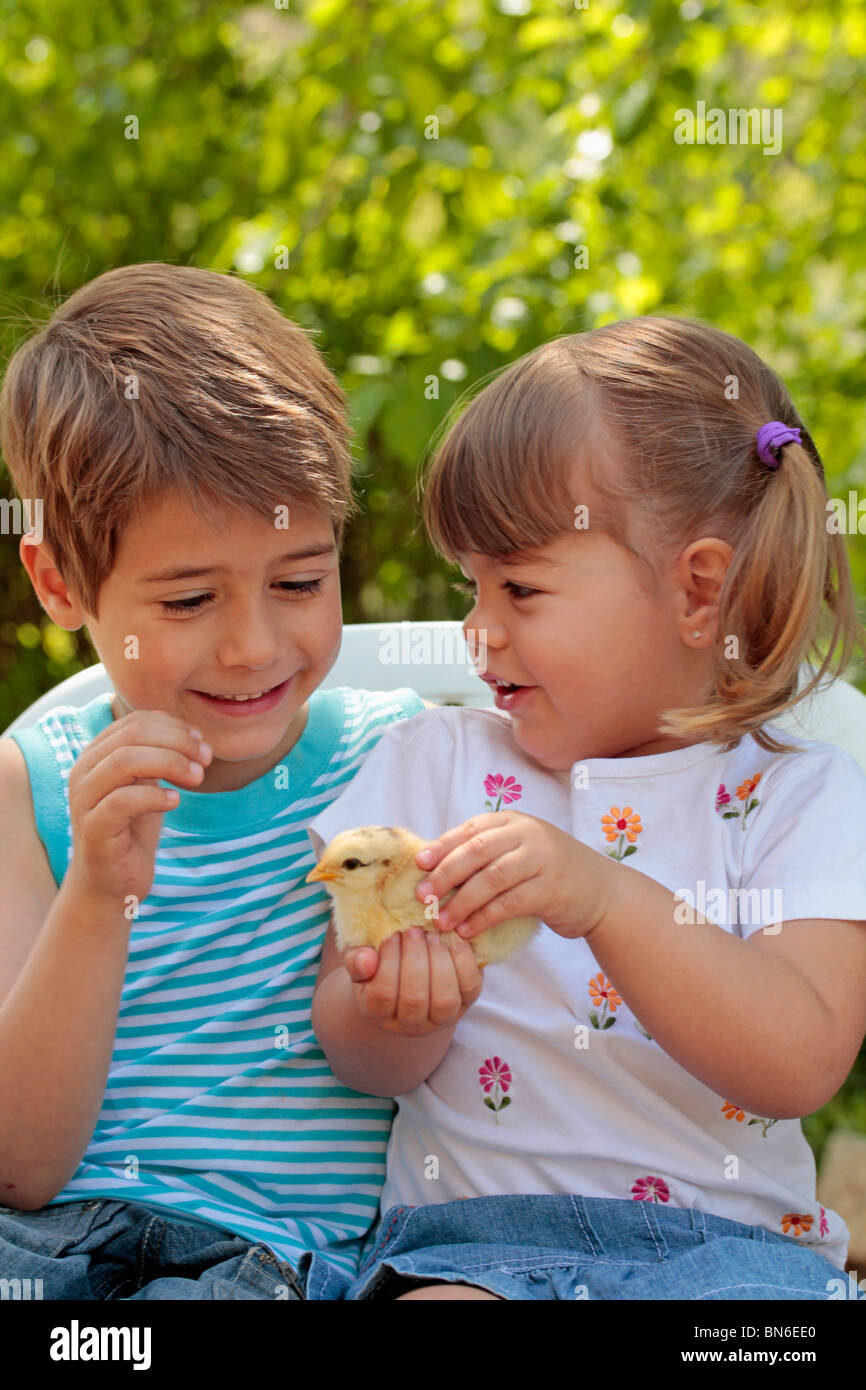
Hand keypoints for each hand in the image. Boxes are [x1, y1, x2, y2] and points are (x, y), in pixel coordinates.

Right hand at [65, 710, 212, 909]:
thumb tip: (195, 735)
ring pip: (125, 761)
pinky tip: (174, 802)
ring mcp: (84, 799)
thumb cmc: (133, 829)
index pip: (136, 721)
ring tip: (196, 778)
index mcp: (97, 754)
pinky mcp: (93, 828)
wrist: (112, 882)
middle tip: (206, 759)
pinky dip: (155, 796)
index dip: (175, 726)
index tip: (202, 743)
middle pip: (132, 735)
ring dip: (170, 763)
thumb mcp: (148, 785)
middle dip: (177, 742)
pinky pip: (122, 800)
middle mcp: (84, 771)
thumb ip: (160, 757)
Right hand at [342, 926, 483, 1036]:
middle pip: (414, 999)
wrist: (408, 980)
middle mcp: (410, 1025)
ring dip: (439, 961)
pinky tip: (453, 939)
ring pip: (444, 999)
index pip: (383, 994)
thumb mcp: (362, 964)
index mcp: (378, 1014)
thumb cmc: (379, 967)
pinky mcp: (466, 1004)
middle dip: (415, 958)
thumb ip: (357, 960)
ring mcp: (441, 1018)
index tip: (392, 934)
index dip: (389, 961)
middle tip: (413, 930)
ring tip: (431, 934)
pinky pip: (469, 987)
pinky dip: (463, 961)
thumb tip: (365, 958)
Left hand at [414, 811, 612, 942]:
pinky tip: (467, 930)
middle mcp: (528, 834)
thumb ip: (486, 852)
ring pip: (490, 879)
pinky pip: (508, 904)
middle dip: (445, 874)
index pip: (470, 829)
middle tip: (423, 896)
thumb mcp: (519, 850)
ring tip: (441, 920)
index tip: (418, 865)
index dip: (441, 846)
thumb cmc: (549, 871)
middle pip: (476, 851)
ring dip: (461, 902)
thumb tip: (433, 867)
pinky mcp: (550, 889)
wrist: (601, 891)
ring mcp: (541, 860)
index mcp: (514, 821)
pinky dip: (483, 918)